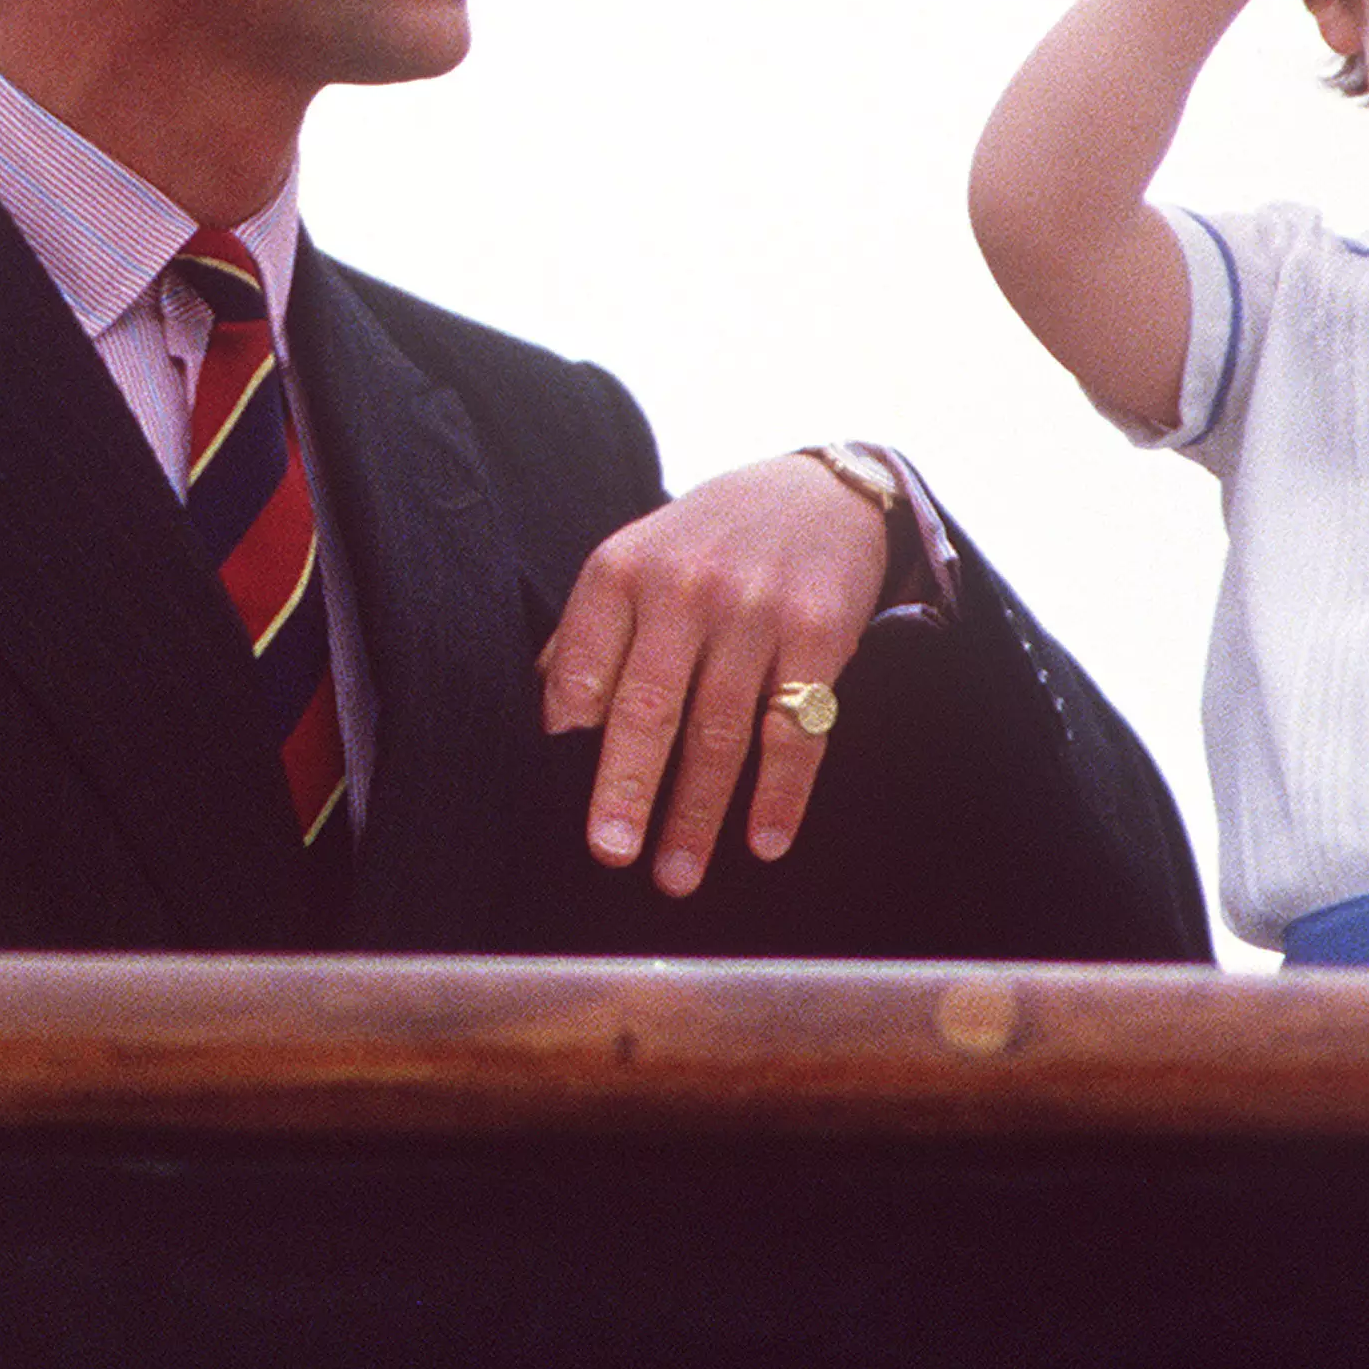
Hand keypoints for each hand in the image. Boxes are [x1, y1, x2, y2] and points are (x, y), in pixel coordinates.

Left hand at [535, 452, 886, 894]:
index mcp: (622, 572)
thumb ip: (591, 634)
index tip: (548, 787)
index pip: (581, 665)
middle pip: (648, 706)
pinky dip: (781, 794)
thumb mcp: (636, 561)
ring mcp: (756, 611)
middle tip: (608, 854)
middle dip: (625, 788)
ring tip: (676, 876)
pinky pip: (796, 730)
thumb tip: (548, 723)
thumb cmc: (706, 545)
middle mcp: (685, 588)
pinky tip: (763, 842)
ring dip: (697, 815)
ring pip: (720, 732)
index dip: (566, 729)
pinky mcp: (820, 633)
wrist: (821, 492)